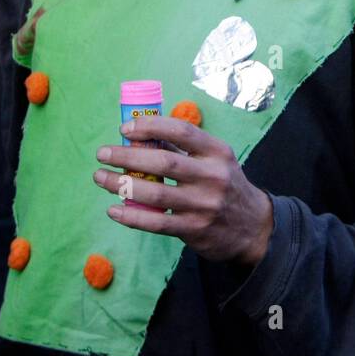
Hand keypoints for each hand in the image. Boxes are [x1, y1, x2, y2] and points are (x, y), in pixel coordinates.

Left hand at [94, 115, 273, 266]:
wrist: (253, 227)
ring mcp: (204, 205)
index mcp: (218, 152)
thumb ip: (183, 149)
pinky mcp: (194, 229)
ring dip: (122, 184)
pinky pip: (156, 222)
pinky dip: (132, 216)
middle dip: (127, 155)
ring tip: (101, 177)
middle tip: (103, 153)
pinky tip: (114, 210)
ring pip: (155, 193)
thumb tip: (142, 134)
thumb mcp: (215, 161)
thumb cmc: (226, 186)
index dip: (151, 126)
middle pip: (163, 161)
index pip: (182, 131)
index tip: (125, 128)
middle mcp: (213, 176)